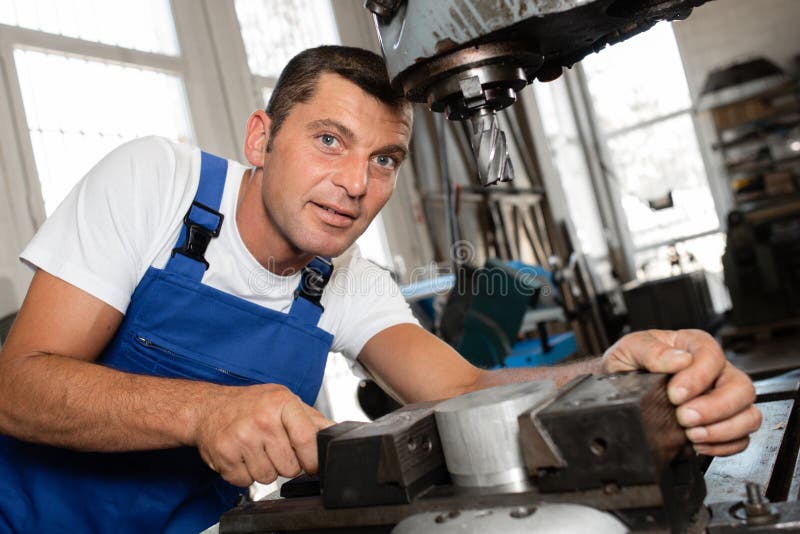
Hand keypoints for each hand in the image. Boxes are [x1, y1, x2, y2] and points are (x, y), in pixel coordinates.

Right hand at [192, 383, 333, 486]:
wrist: (209, 407)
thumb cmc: (251, 404)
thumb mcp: (285, 401)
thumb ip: (313, 420)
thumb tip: (339, 433)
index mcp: (281, 403)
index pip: (308, 439)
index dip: (314, 459)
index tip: (313, 465)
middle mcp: (261, 420)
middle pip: (290, 466)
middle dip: (286, 463)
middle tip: (274, 447)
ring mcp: (241, 438)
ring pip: (269, 477)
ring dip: (266, 469)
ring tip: (257, 450)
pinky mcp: (224, 456)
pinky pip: (246, 482)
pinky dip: (246, 474)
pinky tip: (242, 456)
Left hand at [602, 329, 760, 455]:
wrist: (618, 397)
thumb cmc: (626, 367)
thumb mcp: (627, 350)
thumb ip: (649, 350)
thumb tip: (678, 360)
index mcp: (692, 346)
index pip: (712, 355)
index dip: (698, 377)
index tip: (675, 394)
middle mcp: (714, 371)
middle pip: (741, 386)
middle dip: (716, 407)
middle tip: (685, 418)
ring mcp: (722, 398)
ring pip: (749, 415)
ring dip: (723, 430)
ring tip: (691, 434)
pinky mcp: (722, 425)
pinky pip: (742, 439)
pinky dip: (723, 446)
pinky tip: (697, 444)